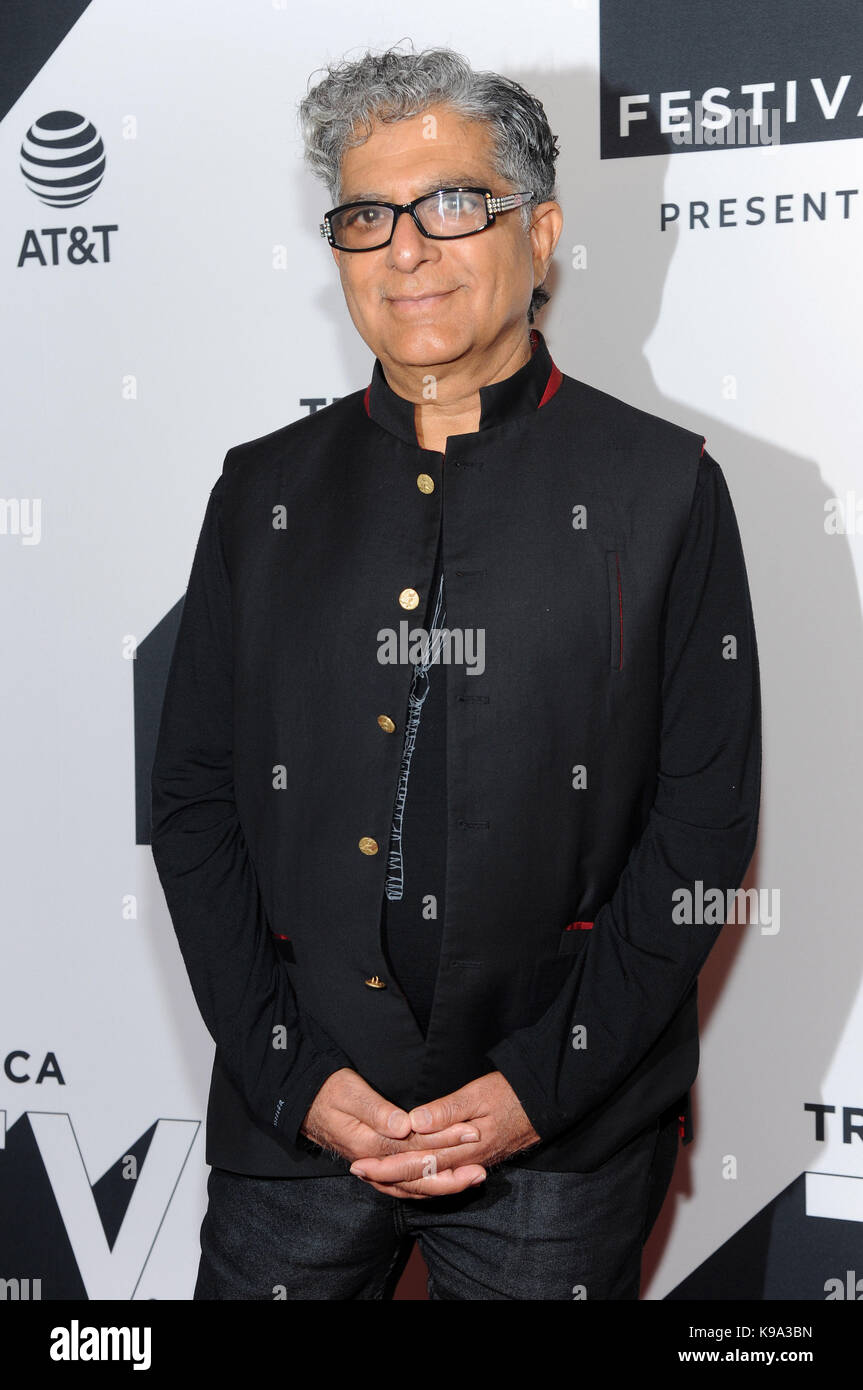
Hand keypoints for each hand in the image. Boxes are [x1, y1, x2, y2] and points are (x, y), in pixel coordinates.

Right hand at [300, 1068, 485, 1195]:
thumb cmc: (329, 1091)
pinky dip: (426, 1188)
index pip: (415, 1147)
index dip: (445, 1140)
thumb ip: (377, 1111)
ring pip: (413, 1187)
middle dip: (453, 1170)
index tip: (470, 1131)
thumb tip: (404, 1126)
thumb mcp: (350, 1093)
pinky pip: (404, 1187)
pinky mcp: (375, 1168)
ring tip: (473, 1178)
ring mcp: (374, 1170)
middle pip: (419, 1175)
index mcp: (370, 1145)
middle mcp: (373, 1164)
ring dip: (444, 1185)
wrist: (304, 1103)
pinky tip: (443, 1184)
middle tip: (481, 1165)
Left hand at [348, 1072, 540, 1199]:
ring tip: (373, 1176)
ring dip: (399, 1180)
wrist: (543, 1104)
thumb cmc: (509, 1093)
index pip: (416, 1163)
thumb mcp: (477, 1094)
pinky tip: (407, 1176)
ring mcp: (470, 1164)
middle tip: (356, 1171)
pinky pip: (441, 1178)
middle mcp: (463, 1162)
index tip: (360, 1164)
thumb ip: (446, 1110)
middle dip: (385, 1176)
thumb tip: (414, 1122)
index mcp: (461, 1147)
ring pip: (429, 1182)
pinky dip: (420, 1180)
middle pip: (418, 1178)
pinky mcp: (474, 1161)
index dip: (386, 1166)